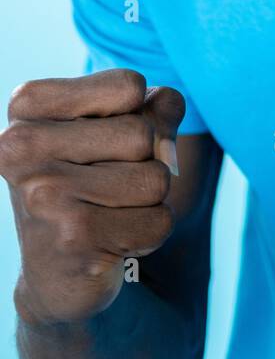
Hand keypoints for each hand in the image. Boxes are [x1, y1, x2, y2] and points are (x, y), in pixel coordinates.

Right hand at [0, 69, 183, 325]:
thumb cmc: (92, 180)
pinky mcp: (73, 238)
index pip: (129, 86)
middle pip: (144, 133)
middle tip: (107, 185)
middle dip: (146, 162)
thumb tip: (168, 138)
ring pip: (157, 178)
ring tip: (109, 211)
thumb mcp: (116, 126)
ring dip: (149, 200)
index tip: (105, 139)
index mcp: (28, 106)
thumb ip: (156, 107)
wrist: (56, 273)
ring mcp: (44, 192)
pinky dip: (149, 234)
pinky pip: (159, 221)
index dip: (138, 113)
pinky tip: (112, 241)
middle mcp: (23, 145)